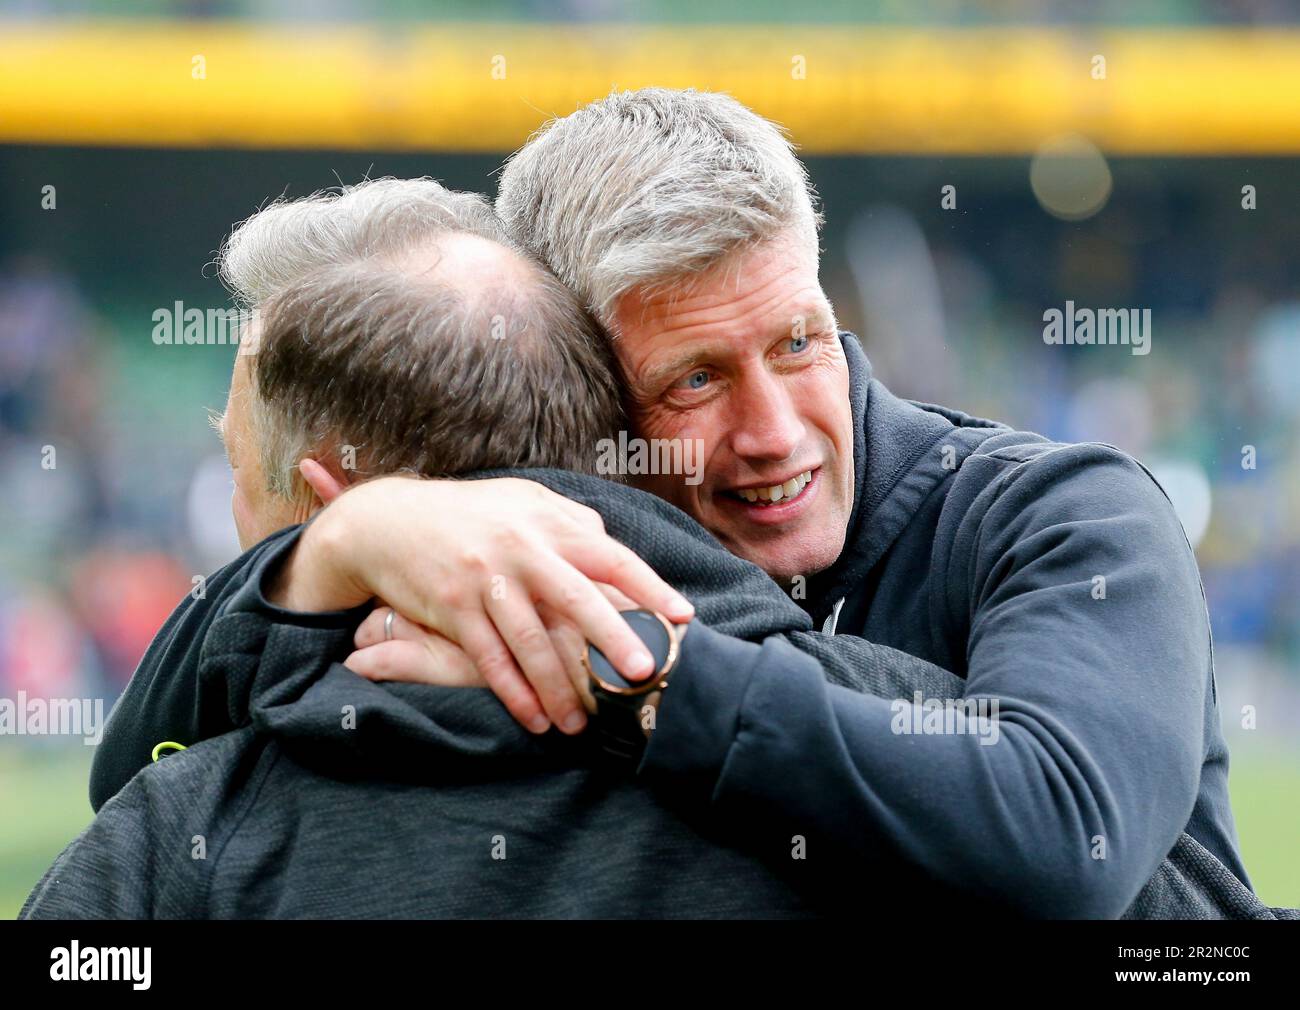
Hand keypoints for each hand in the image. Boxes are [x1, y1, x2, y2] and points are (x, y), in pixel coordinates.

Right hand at [269, 476, 693, 735]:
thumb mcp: (521, 501)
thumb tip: (611, 542)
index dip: (649, 586)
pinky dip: (513, 692)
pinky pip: (488, 657)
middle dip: (612, 638)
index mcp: (547, 522)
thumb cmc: (468, 514)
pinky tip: (535, 719)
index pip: (610, 555)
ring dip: (559, 686)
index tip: (683, 617)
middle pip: (577, 597)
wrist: (387, 521)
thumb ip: (568, 521)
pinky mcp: (452, 606)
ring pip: (530, 639)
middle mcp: (520, 548)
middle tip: (642, 674)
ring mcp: (485, 577)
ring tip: (581, 722)